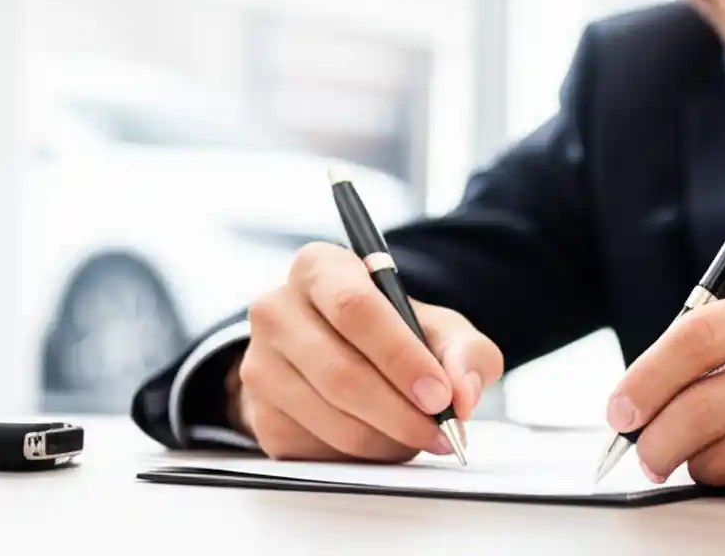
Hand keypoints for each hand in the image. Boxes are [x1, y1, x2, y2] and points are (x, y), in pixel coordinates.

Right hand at [228, 242, 503, 461]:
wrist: (345, 355)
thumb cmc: (393, 333)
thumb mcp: (439, 327)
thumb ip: (465, 351)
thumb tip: (462, 393)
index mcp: (318, 268)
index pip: (354, 308)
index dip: (401, 357)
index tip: (439, 395)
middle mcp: (276, 311)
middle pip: (340, 372)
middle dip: (401, 412)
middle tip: (442, 430)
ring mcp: (259, 365)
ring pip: (331, 419)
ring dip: (388, 439)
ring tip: (420, 434)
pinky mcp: (260, 416)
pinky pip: (318, 450)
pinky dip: (364, 456)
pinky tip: (384, 438)